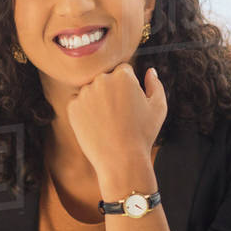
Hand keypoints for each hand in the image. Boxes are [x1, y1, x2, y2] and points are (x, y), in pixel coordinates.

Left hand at [66, 64, 165, 187]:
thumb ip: (155, 85)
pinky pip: (78, 103)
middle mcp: (101, 79)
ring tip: (108, 122)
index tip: (130, 104)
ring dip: (97, 100)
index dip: (128, 88)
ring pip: (91, 90)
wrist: (121, 160)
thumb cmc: (143, 134)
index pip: (123, 71)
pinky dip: (85, 111)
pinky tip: (97, 125)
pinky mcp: (72, 107)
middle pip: (106, 79)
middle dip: (112, 91)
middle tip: (119, 115)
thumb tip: (149, 71)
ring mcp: (85, 92)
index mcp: (123, 75)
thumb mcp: (158, 107)